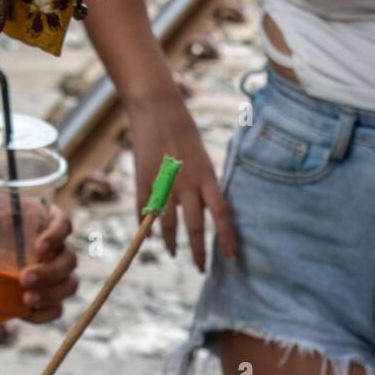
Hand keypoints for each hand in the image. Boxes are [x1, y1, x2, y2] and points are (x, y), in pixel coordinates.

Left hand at [0, 204, 78, 322]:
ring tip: (25, 300)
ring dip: (50, 294)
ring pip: (69, 285)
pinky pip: (58, 309)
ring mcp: (59, 274)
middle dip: (48, 273)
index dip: (56, 235)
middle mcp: (58, 248)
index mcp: (47, 221)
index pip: (64, 224)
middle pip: (68, 260)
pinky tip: (26, 314)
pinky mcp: (52, 296)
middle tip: (23, 279)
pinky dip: (45, 313)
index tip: (38, 247)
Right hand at [128, 92, 236, 270]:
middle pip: (195, 226)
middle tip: (200, 267)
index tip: (231, 256)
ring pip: (168, 224)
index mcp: (206, 176)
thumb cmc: (183, 130)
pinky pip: (145, 211)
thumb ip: (203, 185)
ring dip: (171, 242)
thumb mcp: (202, 158)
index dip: (226, 237)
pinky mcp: (144, 181)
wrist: (156, 106)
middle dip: (198, 251)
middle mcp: (187, 183)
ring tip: (174, 252)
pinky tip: (149, 236)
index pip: (221, 214)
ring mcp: (164, 183)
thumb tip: (201, 212)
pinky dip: (146, 226)